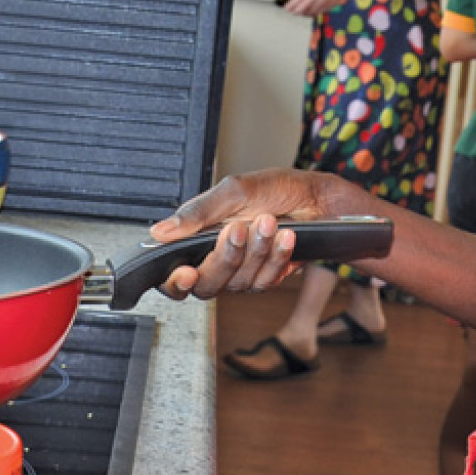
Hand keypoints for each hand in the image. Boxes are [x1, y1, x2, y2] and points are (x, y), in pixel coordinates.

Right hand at [149, 169, 352, 298]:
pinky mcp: (266, 278)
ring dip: (256, 250)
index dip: (174, 282)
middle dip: (226, 257)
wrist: (316, 198)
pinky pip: (266, 279)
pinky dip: (277, 256)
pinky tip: (287, 237)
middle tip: (239, 228)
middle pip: (206, 284)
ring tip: (270, 221)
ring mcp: (242, 273)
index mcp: (197, 239)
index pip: (171, 276)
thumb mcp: (233, 192)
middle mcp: (216, 260)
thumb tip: (159, 232)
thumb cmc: (275, 190)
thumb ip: (196, 213)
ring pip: (238, 282)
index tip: (187, 271)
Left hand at [281, 0, 342, 16]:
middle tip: (293, 13)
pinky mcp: (325, 7)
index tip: (286, 8)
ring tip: (301, 13)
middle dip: (296, 11)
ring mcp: (320, 2)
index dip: (291, 4)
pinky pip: (315, 13)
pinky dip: (311, 14)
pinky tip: (309, 13)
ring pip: (308, 12)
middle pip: (302, 7)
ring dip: (304, 13)